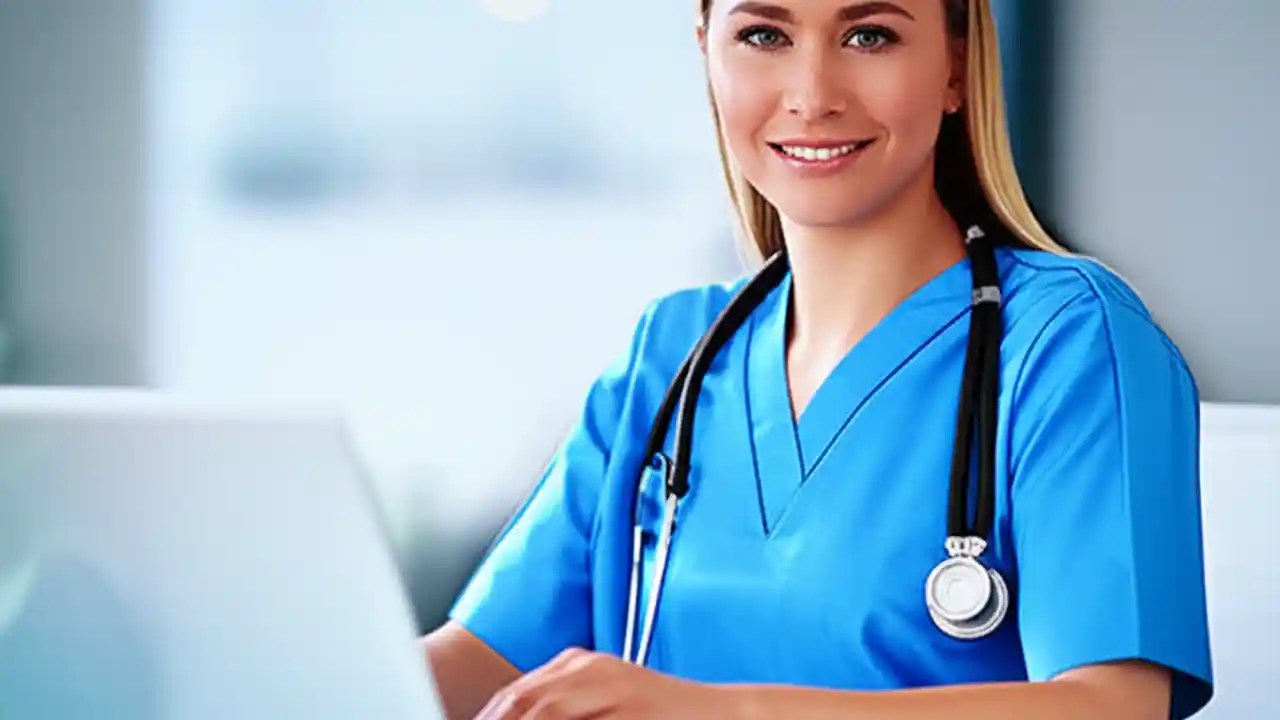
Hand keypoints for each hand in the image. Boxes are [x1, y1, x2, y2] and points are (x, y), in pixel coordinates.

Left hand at [474, 648, 734, 718]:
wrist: (724, 714)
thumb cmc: (663, 717)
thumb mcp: (605, 707)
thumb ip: (564, 711)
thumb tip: (513, 717)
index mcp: (576, 665)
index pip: (514, 696)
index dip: (490, 718)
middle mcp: (587, 668)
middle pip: (520, 702)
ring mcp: (607, 685)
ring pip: (540, 709)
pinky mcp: (627, 705)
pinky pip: (569, 717)